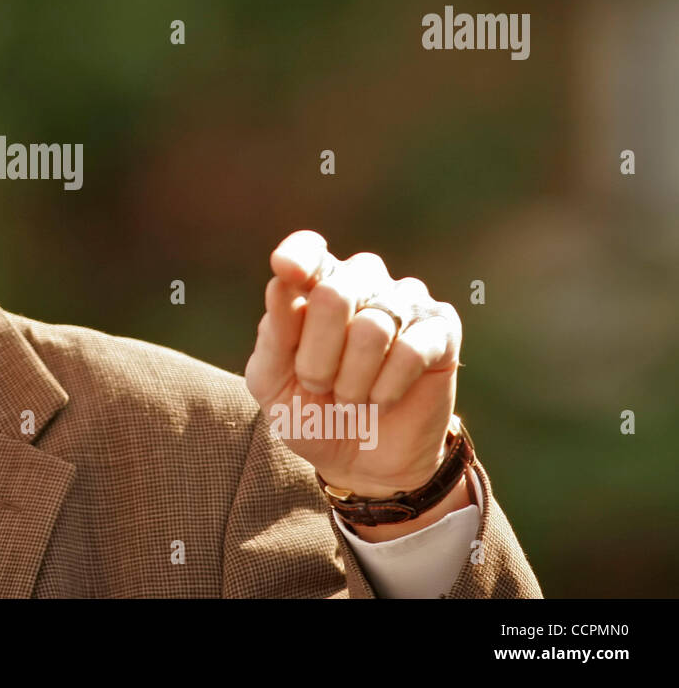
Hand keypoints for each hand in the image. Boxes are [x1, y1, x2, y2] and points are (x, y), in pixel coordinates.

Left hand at [244, 230, 460, 498]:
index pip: (308, 251)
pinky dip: (387, 387)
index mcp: (315, 286)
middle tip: (318, 384)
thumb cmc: (310, 413)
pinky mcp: (441, 331)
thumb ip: (274, 333)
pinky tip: (381, 400)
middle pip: (335, 292)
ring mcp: (404, 303)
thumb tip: (280, 280)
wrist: (359, 463)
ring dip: (352, 379)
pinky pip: (411, 349)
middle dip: (317, 355)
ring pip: (372, 326)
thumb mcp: (272, 382)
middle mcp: (362, 283)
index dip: (299, 256)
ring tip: (351, 398)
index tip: (286, 269)